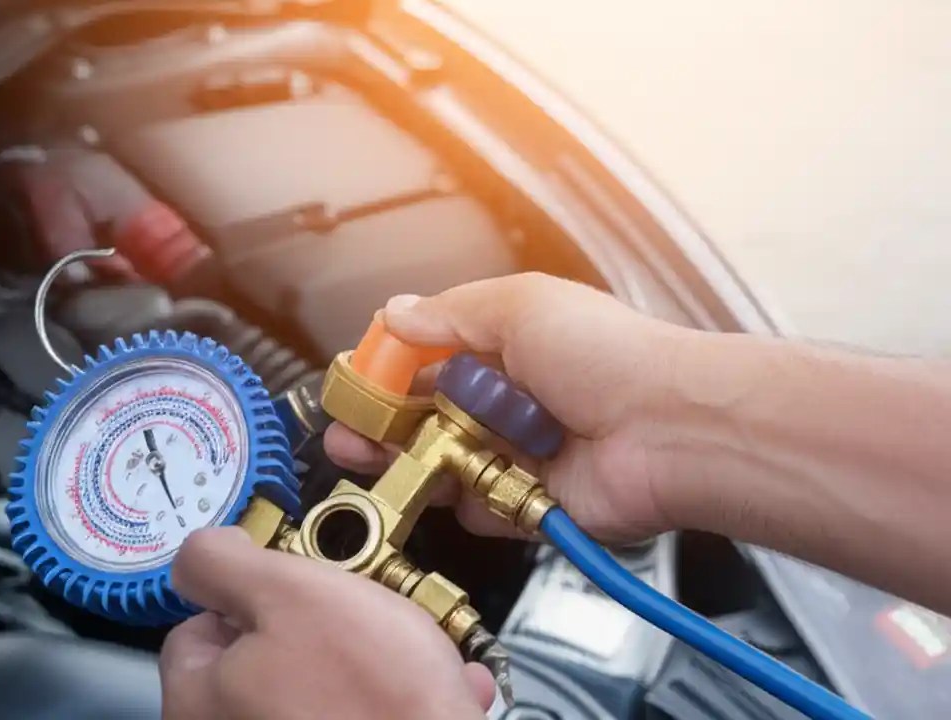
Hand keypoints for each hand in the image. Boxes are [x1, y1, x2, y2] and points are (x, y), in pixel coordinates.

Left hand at [159, 528, 494, 719]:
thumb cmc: (366, 686)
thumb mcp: (287, 594)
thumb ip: (223, 564)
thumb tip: (202, 551)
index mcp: (195, 706)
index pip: (197, 630)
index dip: (251, 598)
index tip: (300, 595)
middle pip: (263, 662)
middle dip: (323, 635)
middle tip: (367, 623)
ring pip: (323, 694)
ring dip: (373, 671)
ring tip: (419, 661)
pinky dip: (394, 707)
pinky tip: (439, 695)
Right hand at [325, 273, 692, 542]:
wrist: (672, 429)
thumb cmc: (613, 356)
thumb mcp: (520, 305)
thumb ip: (449, 314)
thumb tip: (395, 313)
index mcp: (503, 344)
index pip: (424, 356)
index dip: (387, 368)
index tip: (358, 378)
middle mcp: (505, 399)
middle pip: (420, 415)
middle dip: (380, 422)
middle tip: (350, 430)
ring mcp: (511, 453)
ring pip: (436, 463)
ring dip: (406, 461)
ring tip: (378, 457)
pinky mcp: (520, 503)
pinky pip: (469, 506)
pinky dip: (458, 497)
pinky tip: (452, 481)